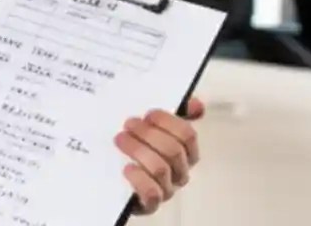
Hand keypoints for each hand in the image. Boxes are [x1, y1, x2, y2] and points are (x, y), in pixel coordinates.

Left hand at [114, 96, 204, 215]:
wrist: (114, 177)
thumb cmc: (139, 147)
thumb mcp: (153, 127)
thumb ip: (175, 113)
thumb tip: (197, 105)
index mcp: (186, 152)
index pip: (187, 135)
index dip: (167, 121)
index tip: (147, 114)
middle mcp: (179, 172)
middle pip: (172, 150)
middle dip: (148, 133)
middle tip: (128, 124)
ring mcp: (166, 189)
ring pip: (160, 168)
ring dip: (138, 149)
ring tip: (120, 140)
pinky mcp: (149, 204)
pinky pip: (152, 194)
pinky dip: (139, 179)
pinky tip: (126, 168)